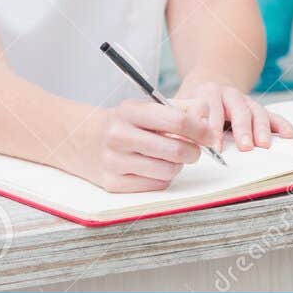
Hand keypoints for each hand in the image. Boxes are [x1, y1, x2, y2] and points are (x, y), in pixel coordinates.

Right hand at [81, 98, 220, 191]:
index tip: (209, 136)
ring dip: (177, 166)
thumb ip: (180, 109)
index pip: (177, 121)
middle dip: (193, 152)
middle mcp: (118, 136)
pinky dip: (162, 178)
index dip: (200, 130)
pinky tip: (154, 168)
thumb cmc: (125, 123)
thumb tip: (206, 121)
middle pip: (175, 150)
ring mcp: (113, 162)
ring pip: (168, 171)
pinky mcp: (113, 184)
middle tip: (194, 151)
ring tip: (170, 158)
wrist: (82, 140)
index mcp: (129, 111)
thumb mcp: (146, 107)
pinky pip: (155, 186)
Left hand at [172, 77, 292, 152]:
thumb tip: (171, 138)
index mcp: (207, 93)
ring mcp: (245, 100)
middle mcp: (228, 94)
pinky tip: (288, 134)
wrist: (209, 81)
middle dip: (241, 128)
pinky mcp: (258, 107)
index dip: (213, 126)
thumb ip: (178, 119)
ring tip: (263, 145)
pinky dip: (281, 123)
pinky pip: (272, 114)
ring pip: (256, 111)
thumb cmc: (192, 103)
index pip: (211, 109)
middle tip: (245, 146)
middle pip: (237, 109)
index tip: (214, 145)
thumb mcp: (180, 105)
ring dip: (261, 128)